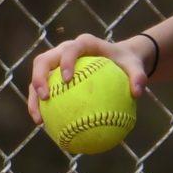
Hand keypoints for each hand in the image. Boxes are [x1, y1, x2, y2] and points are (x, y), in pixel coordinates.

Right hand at [27, 33, 151, 124]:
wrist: (119, 60)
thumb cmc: (127, 63)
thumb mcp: (137, 67)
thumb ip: (138, 76)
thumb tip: (137, 92)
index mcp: (84, 44)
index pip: (71, 49)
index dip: (66, 61)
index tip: (67, 79)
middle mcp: (65, 50)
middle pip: (44, 60)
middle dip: (39, 77)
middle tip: (45, 97)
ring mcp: (56, 64)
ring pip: (38, 78)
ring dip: (33, 97)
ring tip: (39, 120)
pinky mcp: (53, 77)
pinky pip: (45, 92)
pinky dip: (43, 108)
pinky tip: (47, 128)